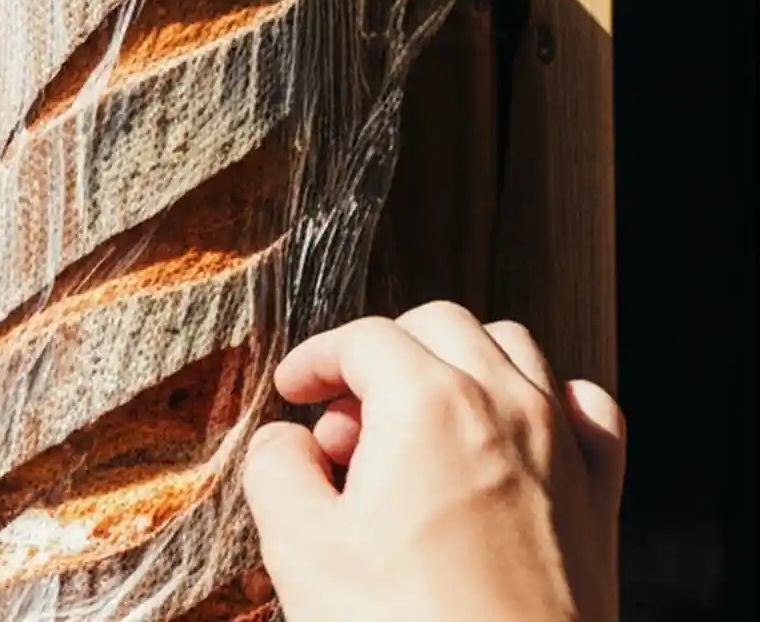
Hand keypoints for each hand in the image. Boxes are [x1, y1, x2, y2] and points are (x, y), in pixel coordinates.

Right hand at [243, 302, 624, 621]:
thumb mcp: (300, 548)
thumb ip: (277, 468)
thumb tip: (284, 442)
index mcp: (428, 404)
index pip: (363, 339)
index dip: (316, 358)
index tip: (295, 389)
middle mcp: (505, 404)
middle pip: (438, 325)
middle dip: (382, 355)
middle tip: (344, 419)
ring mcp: (562, 446)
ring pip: (512, 348)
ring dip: (454, 365)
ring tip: (413, 427)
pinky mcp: (598, 496)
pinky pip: (583, 407)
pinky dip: (542, 399)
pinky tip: (507, 438)